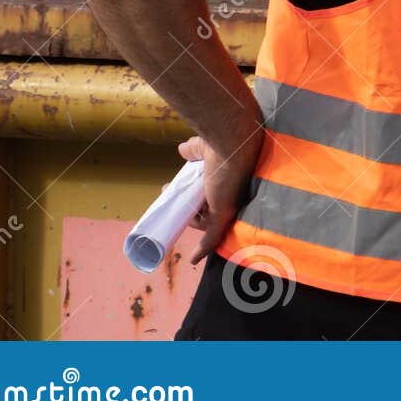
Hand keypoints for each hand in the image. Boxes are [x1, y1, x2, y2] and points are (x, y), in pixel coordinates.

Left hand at [177, 130, 263, 263]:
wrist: (232, 140)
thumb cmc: (230, 179)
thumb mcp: (221, 213)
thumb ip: (211, 236)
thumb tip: (194, 260)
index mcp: (230, 196)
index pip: (209, 214)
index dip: (195, 218)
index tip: (182, 217)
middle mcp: (224, 180)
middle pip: (201, 195)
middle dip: (185, 200)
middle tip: (169, 197)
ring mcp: (216, 162)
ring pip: (196, 176)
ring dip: (183, 183)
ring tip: (168, 186)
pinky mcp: (207, 145)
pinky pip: (195, 150)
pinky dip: (189, 151)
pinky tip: (184, 152)